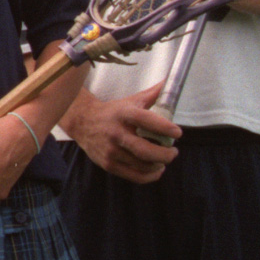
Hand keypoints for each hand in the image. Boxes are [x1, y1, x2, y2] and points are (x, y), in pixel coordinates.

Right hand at [60, 85, 179, 182]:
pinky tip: (156, 169)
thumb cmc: (112, 111)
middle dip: (166, 154)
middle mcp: (116, 133)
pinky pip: (135, 176)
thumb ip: (152, 94)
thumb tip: (170, 82)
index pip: (146, 121)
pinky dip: (150, 175)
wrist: (82, 122)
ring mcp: (111, 150)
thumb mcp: (131, 101)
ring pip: (143, 165)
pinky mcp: (108, 164)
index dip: (165, 128)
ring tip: (164, 159)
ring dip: (160, 164)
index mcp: (124, 114)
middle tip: (173, 151)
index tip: (177, 132)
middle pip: (146, 150)